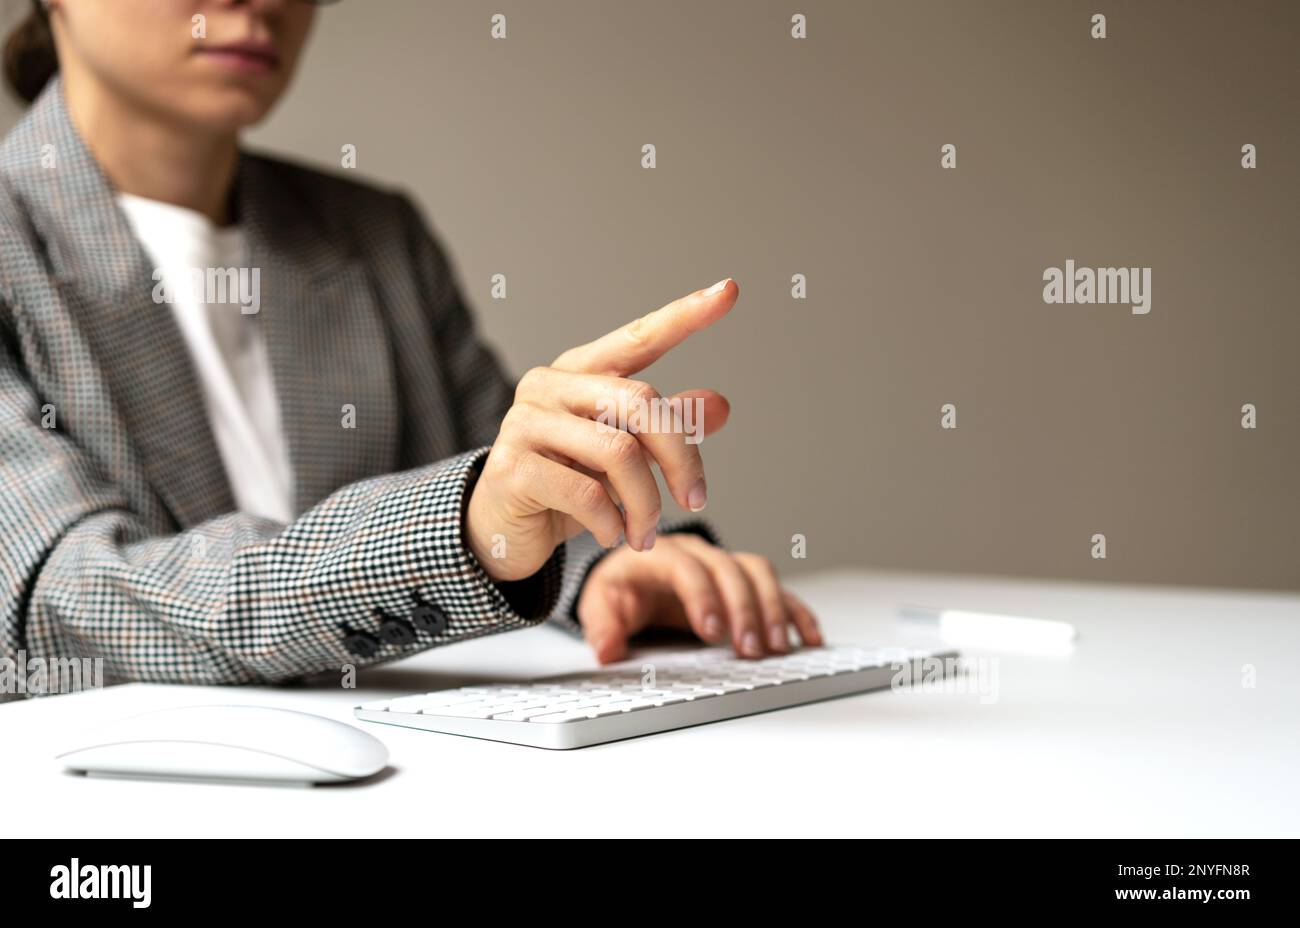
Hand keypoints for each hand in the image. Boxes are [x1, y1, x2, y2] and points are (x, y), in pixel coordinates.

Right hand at [467, 279, 735, 580]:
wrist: (497, 530)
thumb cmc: (563, 486)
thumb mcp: (621, 457)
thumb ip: (664, 429)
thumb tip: (721, 405)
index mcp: (579, 372)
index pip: (638, 338)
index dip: (683, 316)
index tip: (729, 291)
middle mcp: (549, 386)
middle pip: (640, 403)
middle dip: (680, 458)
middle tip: (695, 500)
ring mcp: (526, 423)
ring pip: (618, 453)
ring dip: (646, 503)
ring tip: (645, 534)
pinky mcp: (512, 467)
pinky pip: (587, 493)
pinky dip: (612, 522)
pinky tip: (612, 536)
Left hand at [577, 534, 823, 662]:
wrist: (634, 576)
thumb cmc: (621, 588)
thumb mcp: (600, 603)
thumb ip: (603, 625)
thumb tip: (608, 649)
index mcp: (661, 554)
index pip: (687, 569)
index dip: (702, 597)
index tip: (711, 631)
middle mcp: (698, 554)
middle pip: (730, 570)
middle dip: (744, 609)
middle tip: (750, 648)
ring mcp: (724, 565)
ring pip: (758, 574)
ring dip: (772, 609)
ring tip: (777, 647)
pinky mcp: (743, 583)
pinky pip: (776, 589)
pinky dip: (795, 611)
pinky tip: (809, 637)